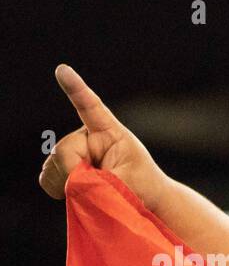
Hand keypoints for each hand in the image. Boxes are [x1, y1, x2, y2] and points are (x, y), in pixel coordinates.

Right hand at [39, 64, 168, 210]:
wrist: (142, 195)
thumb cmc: (141, 184)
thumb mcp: (129, 184)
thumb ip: (101, 183)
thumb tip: (70, 185)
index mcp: (108, 131)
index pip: (90, 108)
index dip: (76, 89)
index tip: (63, 70)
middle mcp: (85, 135)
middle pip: (64, 152)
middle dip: (76, 175)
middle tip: (99, 187)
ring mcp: (72, 150)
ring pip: (53, 167)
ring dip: (68, 184)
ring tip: (92, 189)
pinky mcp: (64, 166)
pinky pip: (49, 177)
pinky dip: (58, 188)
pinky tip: (70, 193)